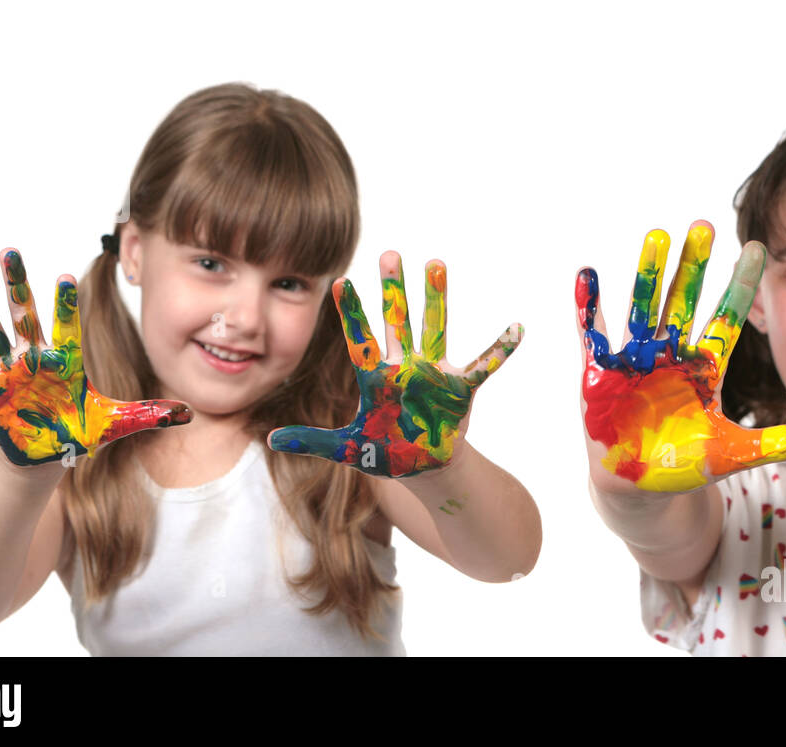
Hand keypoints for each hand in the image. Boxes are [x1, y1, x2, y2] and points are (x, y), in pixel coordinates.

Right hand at [0, 249, 191, 466]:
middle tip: (9, 249)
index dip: (66, 304)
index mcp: (65, 363)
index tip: (67, 276)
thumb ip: (151, 415)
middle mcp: (34, 361)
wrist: (46, 456)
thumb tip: (192, 414)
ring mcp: (7, 375)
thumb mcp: (116, 424)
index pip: (67, 327)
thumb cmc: (77, 432)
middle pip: (26, 316)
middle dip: (18, 285)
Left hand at [268, 251, 522, 476]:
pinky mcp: (460, 389)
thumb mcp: (347, 448)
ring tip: (436, 263)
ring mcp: (434, 374)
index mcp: (377, 378)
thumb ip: (312, 441)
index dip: (351, 314)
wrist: (425, 467)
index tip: (339, 282)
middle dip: (394, 290)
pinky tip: (517, 329)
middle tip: (389, 254)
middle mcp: (405, 367)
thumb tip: (268, 439)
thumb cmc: (386, 453)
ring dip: (437, 298)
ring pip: (436, 328)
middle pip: (398, 321)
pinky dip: (502, 350)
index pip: (360, 340)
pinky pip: (485, 366)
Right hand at [577, 220, 785, 493]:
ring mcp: (635, 362)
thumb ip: (781, 442)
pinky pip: (594, 337)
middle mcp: (670, 355)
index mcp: (704, 367)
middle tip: (704, 225)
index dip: (741, 284)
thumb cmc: (686, 466)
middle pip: (684, 302)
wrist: (641, 489)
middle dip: (693, 265)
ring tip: (657, 236)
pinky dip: (589, 308)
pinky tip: (587, 276)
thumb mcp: (736, 453)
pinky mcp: (602, 376)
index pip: (726, 317)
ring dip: (649, 274)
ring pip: (644, 309)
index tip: (759, 248)